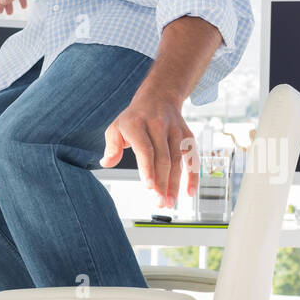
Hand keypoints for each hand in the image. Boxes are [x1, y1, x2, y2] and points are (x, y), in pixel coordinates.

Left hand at [100, 88, 197, 208]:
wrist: (159, 97)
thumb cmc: (134, 118)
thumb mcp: (116, 127)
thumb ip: (111, 146)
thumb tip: (106, 163)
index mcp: (138, 123)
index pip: (145, 148)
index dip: (147, 168)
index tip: (148, 186)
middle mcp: (159, 125)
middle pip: (163, 158)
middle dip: (162, 183)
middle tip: (159, 202)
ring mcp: (175, 130)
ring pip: (178, 160)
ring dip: (175, 184)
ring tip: (169, 202)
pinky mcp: (188, 135)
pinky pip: (192, 157)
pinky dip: (193, 176)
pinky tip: (189, 192)